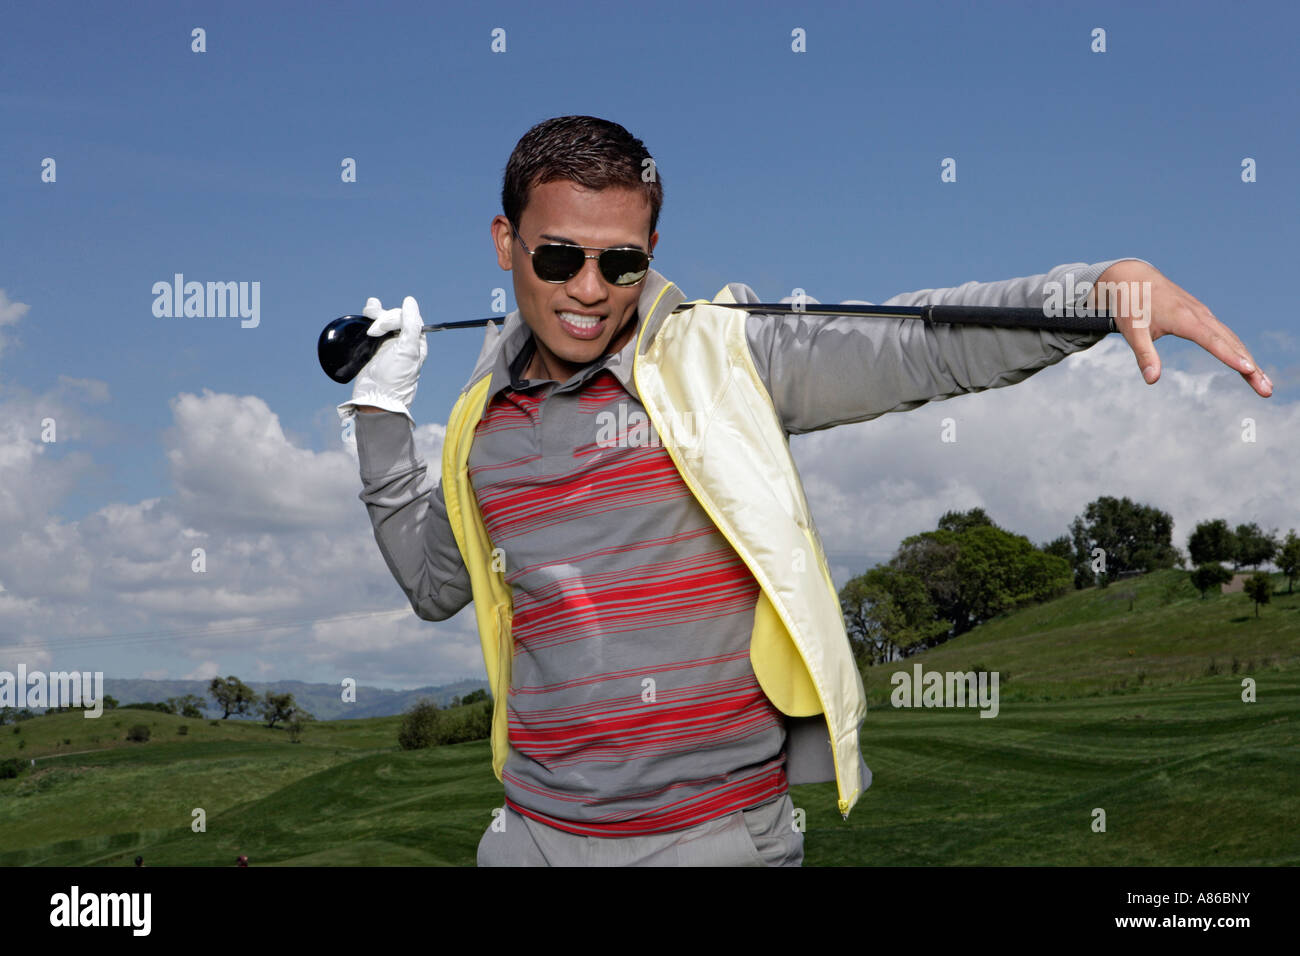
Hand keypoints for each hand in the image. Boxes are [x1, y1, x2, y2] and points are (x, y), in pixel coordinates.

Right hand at [336, 296, 427, 423]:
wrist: (375, 398)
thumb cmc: (395, 377)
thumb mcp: (408, 350)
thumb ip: (411, 324)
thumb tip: (410, 300)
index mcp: (416, 342)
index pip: (407, 317)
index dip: (393, 317)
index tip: (382, 328)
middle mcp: (403, 341)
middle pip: (394, 317)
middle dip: (382, 318)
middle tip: (373, 332)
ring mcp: (388, 344)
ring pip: (383, 320)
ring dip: (376, 313)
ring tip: (367, 312)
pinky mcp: (374, 348)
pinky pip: (374, 328)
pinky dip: (370, 318)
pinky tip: (366, 312)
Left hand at [1088, 260, 1271, 396]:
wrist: (1133, 277)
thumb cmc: (1131, 305)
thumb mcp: (1132, 331)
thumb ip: (1144, 355)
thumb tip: (1152, 380)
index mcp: (1184, 318)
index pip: (1212, 340)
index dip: (1230, 356)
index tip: (1248, 370)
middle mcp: (1200, 315)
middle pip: (1231, 343)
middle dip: (1250, 367)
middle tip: (1266, 390)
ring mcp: (1203, 314)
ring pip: (1232, 339)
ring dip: (1249, 361)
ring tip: (1264, 384)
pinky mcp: (1202, 315)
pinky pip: (1226, 335)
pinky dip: (1239, 350)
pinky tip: (1247, 365)